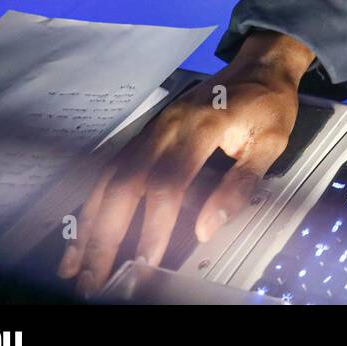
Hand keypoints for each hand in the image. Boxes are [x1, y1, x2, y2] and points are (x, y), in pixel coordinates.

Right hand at [56, 31, 313, 296]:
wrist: (259, 66)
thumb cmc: (268, 105)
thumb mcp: (271, 143)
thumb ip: (240, 185)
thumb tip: (207, 228)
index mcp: (202, 127)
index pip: (168, 183)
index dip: (154, 227)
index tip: (145, 263)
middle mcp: (167, 127)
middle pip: (126, 184)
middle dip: (106, 236)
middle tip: (94, 279)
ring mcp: (152, 129)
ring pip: (110, 179)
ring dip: (90, 225)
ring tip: (75, 266)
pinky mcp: (146, 134)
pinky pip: (112, 170)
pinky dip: (94, 205)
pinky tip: (83, 232)